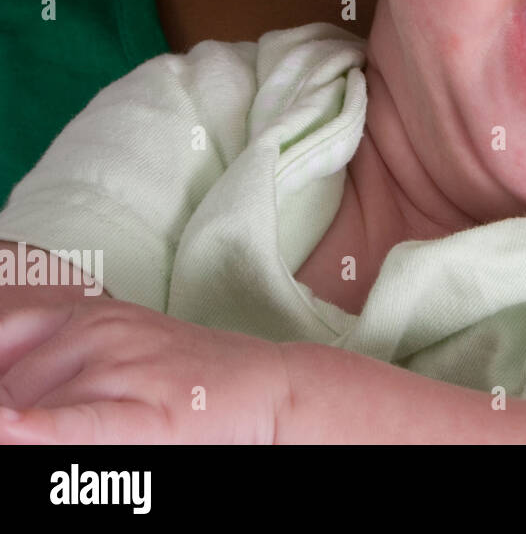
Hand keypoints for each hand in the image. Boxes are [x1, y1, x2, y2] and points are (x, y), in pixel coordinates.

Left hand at [0, 300, 289, 443]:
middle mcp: (103, 332)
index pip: (4, 339)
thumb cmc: (188, 379)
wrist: (270, 387)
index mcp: (90, 314)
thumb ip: (57, 367)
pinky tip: (17, 429)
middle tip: (36, 430)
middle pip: (10, 390)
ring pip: (33, 412)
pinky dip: (42, 430)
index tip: (7, 406)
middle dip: (8, 418)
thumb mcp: (119, 350)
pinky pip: (79, 425)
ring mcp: (128, 368)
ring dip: (25, 436)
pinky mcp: (152, 411)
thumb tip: (5, 407)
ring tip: (81, 439)